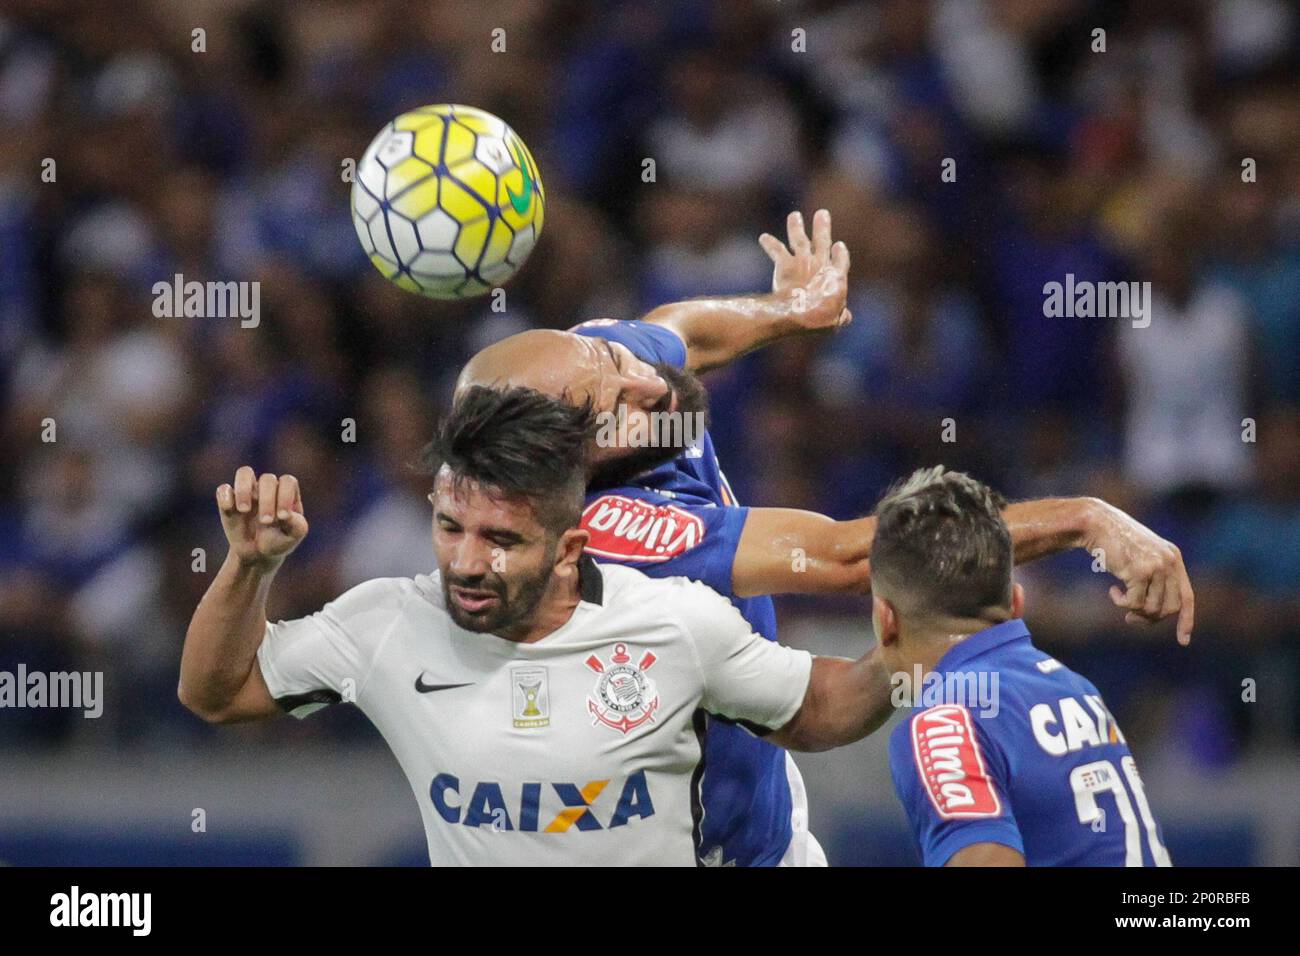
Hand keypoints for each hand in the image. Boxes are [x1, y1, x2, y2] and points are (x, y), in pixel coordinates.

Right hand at [216, 466, 308, 567]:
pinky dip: (224, 496)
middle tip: (265, 521)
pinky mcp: (229, 501)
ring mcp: (248, 492)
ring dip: (244, 489)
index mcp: (286, 492)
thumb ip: (296, 525)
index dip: (285, 495)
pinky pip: (223, 489)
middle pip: (267, 478)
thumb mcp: (293, 536)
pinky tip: (228, 508)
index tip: (282, 517)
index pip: (287, 481)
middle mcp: (267, 488)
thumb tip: (287, 516)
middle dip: (267, 500)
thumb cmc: (279, 540)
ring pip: (244, 473)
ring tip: (244, 510)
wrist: (258, 553)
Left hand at [759, 209, 851, 331]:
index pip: (841, 260)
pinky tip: (763, 237)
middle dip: (822, 227)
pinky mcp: (786, 265)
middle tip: (821, 213)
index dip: (840, 253)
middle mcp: (821, 264)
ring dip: (796, 226)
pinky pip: (777, 250)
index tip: (839, 245)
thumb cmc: (819, 319)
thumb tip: (845, 316)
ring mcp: (803, 261)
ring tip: (794, 216)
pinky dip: (770, 243)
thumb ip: (841, 316)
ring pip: (800, 239)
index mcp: (837, 277)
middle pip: (822, 241)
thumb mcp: (836, 320)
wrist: (798, 313)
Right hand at [1082, 499, 1194, 644]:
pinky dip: (1121, 602)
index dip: (1186, 620)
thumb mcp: (1140, 558)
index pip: (1186, 597)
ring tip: (1119, 597)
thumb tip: (1152, 614)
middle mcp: (1170, 562)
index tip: (1183, 641)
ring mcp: (1157, 566)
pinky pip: (1134, 603)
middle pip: (1170, 607)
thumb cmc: (1113, 543)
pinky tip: (1112, 589)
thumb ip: (1153, 579)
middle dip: (1150, 618)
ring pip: (1152, 608)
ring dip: (1133, 609)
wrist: (1096, 523)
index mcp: (1173, 558)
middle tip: (1130, 618)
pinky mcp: (1140, 571)